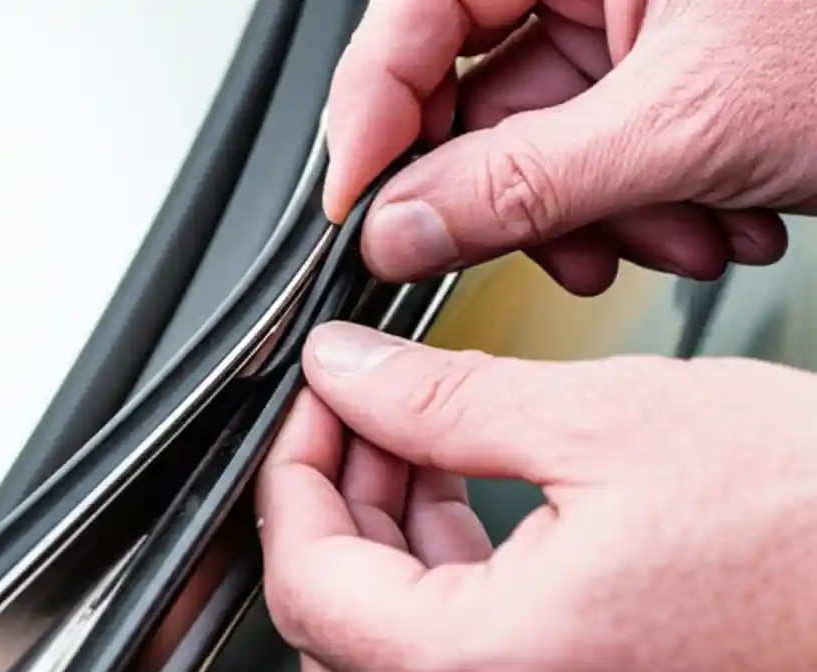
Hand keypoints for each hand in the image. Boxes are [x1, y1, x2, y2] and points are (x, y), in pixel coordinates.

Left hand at [256, 322, 816, 671]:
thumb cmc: (815, 524)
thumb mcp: (610, 421)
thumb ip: (442, 399)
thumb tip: (342, 372)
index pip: (309, 586)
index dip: (294, 475)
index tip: (314, 403)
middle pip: (334, 635)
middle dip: (331, 510)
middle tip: (356, 417)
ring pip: (386, 654)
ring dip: (378, 541)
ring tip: (409, 437)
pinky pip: (456, 664)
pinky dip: (434, 578)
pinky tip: (456, 490)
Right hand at [324, 0, 816, 294]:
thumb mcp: (689, 123)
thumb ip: (521, 187)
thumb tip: (397, 227)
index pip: (408, 25)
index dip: (372, 128)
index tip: (360, 217)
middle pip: (473, 91)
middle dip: (520, 195)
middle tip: (539, 252)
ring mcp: (629, 14)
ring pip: (540, 136)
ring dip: (594, 215)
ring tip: (675, 238)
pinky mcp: (664, 64)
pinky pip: (601, 146)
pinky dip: (641, 202)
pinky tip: (708, 220)